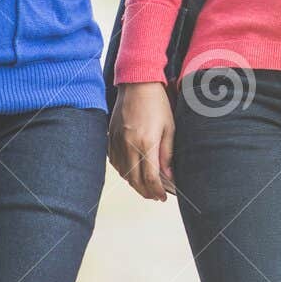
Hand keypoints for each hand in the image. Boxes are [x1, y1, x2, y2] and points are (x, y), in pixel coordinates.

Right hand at [108, 82, 175, 200]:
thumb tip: (170, 177)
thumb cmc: (157, 104)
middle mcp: (128, 146)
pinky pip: (115, 162)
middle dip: (146, 192)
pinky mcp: (110, 138)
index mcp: (146, 143)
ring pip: (123, 174)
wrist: (136, 84)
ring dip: (135, 184)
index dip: (157, 191)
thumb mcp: (169, 128)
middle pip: (135, 181)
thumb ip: (168, 154)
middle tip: (156, 196)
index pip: (150, 178)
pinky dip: (124, 172)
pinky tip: (133, 172)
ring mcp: (116, 142)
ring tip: (146, 187)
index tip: (163, 197)